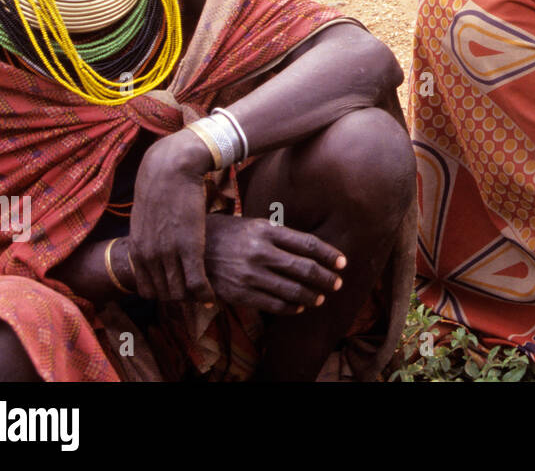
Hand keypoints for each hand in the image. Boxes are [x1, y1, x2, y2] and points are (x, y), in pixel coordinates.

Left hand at [128, 129, 216, 304]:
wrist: (171, 168)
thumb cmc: (161, 187)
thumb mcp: (145, 216)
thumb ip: (147, 235)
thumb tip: (151, 243)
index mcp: (136, 250)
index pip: (146, 290)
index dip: (163, 295)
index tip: (178, 291)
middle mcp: (149, 256)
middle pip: (164, 294)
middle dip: (180, 298)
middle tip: (195, 295)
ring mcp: (168, 253)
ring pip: (180, 292)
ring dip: (193, 298)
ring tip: (205, 294)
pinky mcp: (190, 248)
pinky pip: (197, 283)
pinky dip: (205, 294)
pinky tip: (212, 295)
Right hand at [204, 214, 346, 314]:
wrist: (192, 250)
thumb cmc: (231, 235)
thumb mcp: (256, 225)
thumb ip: (282, 236)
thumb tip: (313, 249)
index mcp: (267, 231)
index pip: (308, 244)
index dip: (329, 255)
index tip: (343, 263)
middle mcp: (260, 252)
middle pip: (304, 268)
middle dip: (325, 278)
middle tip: (337, 283)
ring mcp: (250, 274)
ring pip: (292, 290)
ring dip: (311, 296)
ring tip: (320, 297)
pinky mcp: (240, 294)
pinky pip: (274, 305)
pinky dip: (292, 308)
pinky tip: (299, 307)